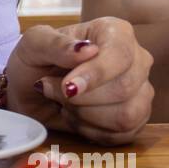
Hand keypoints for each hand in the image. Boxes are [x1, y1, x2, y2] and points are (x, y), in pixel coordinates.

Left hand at [5, 17, 153, 144]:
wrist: (28, 91)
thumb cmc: (35, 61)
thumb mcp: (34, 44)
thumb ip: (56, 44)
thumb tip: (86, 50)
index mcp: (116, 32)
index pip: (120, 55)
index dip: (96, 74)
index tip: (68, 88)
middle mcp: (136, 60)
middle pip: (124, 88)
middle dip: (81, 98)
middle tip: (53, 90)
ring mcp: (140, 91)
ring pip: (126, 116)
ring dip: (85, 115)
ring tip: (64, 103)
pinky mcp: (136, 120)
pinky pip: (122, 135)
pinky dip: (91, 131)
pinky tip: (76, 117)